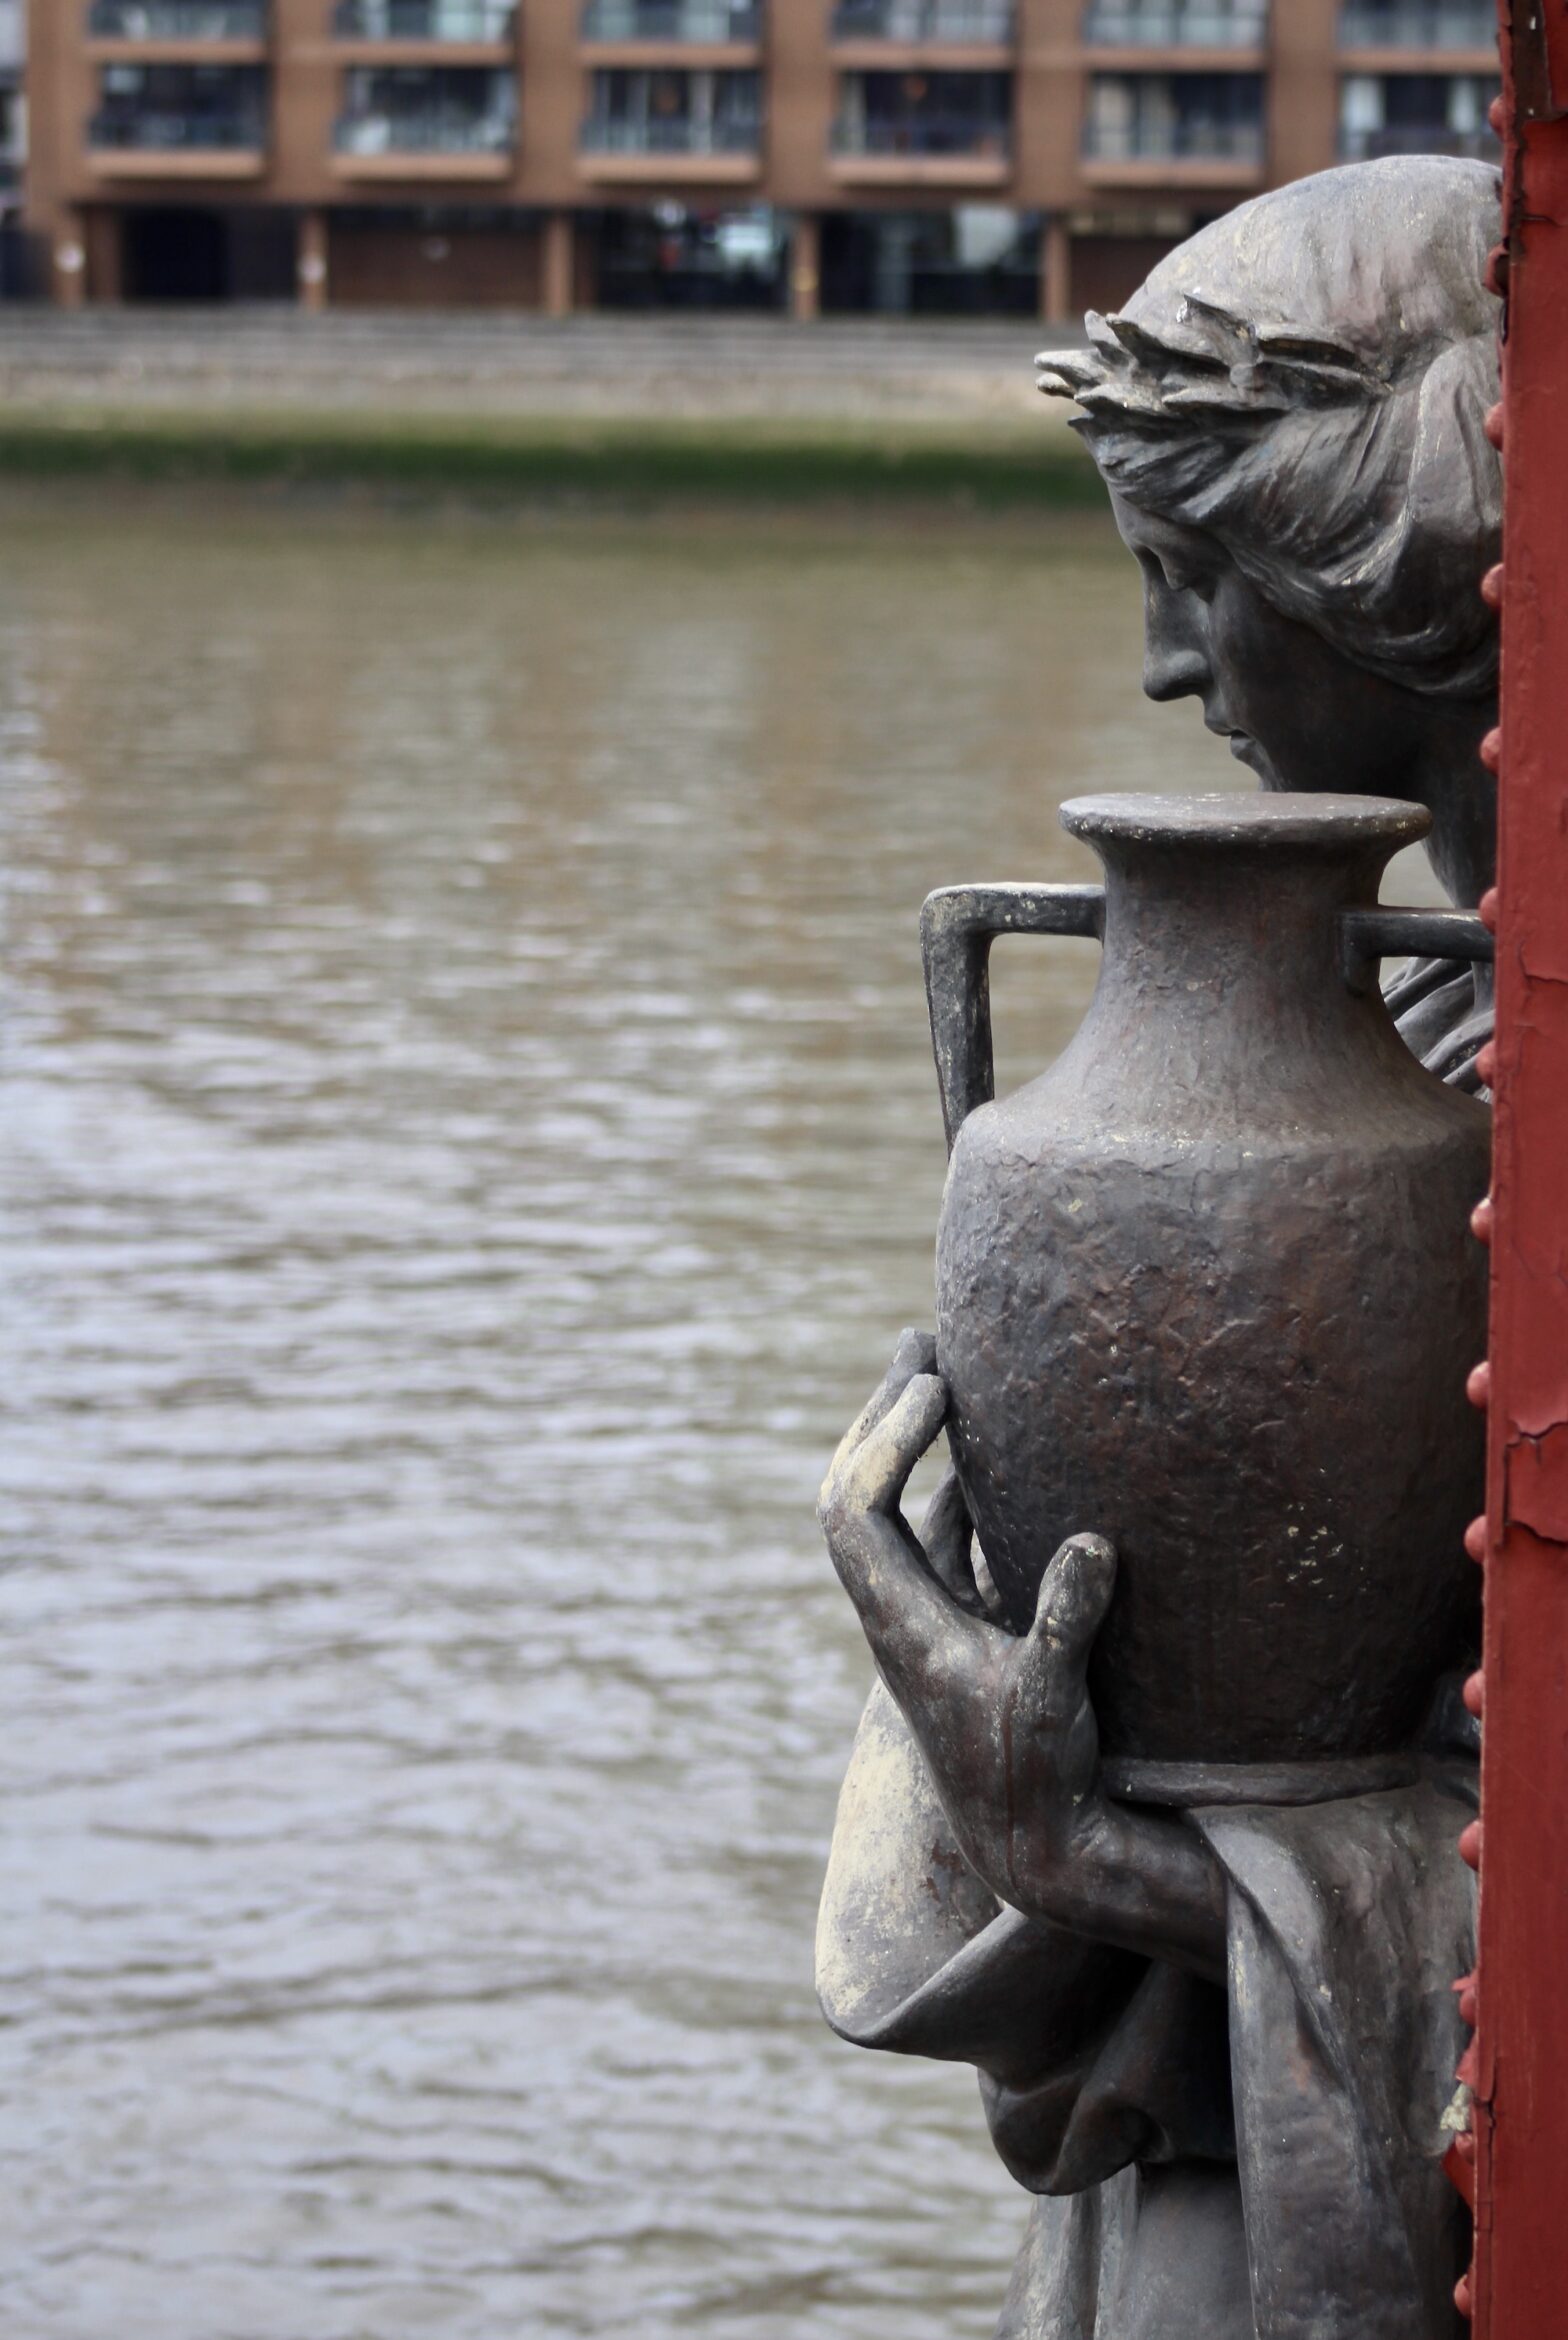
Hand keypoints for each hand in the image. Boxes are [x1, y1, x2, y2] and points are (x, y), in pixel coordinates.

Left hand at [819, 1333, 1225, 1979]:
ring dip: (913, 1440)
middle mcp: (900, 1611)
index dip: (885, 1439)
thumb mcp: (1055, 1700)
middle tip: (922, 1345)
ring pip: (901, 1508)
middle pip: (859, 1491)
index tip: (938, 1390)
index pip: (854, 1507)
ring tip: (943, 1370)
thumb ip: (1067, 1622)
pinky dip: (958, 1481)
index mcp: (899, 1624)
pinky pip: (945, 1533)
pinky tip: (995, 1447)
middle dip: (883, 1415)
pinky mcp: (967, 1625)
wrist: (1040, 1850)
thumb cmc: (1039, 1780)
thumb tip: (1094, 1541)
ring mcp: (930, 1615)